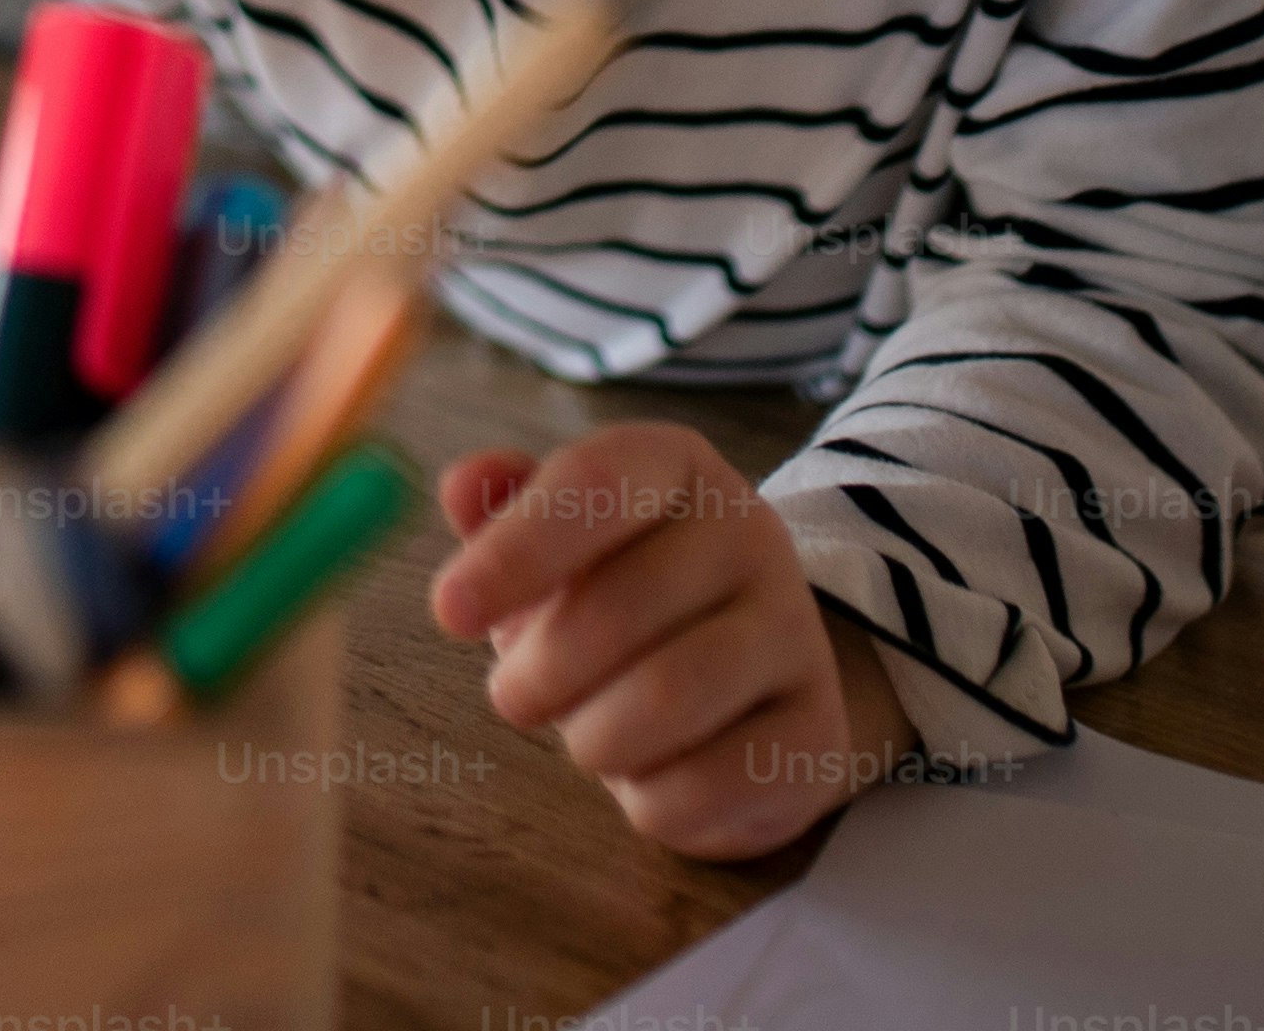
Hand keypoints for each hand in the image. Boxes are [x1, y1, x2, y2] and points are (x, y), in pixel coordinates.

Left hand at [430, 425, 911, 859]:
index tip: (448, 613)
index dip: (515, 550)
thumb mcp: (557, 545)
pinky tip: (649, 775)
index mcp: (674, 465)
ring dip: (594, 738)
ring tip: (585, 734)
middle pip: (623, 605)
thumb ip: (500, 512)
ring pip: (671, 696)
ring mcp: (794, 628)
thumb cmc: (624, 600)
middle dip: (541, 672)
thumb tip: (461, 486)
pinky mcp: (816, 726)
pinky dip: (651, 798)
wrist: (750, 684)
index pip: (596, 482)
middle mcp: (749, 531)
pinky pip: (710, 783)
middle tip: (514, 697)